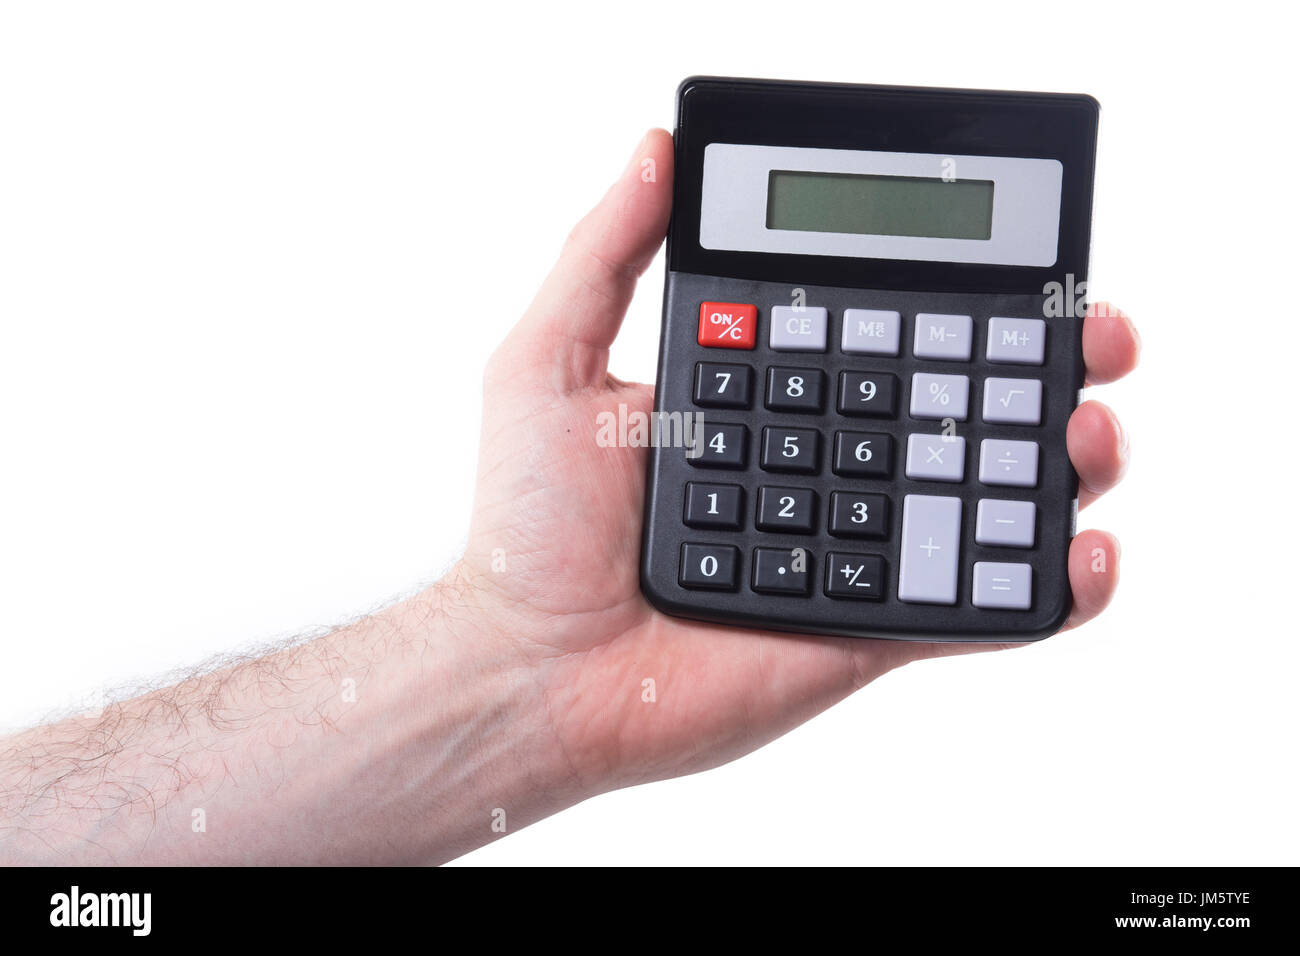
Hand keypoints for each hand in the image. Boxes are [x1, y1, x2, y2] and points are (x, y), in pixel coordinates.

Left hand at [458, 129, 1140, 794]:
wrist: (534, 668)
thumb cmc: (528, 527)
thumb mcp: (552, 363)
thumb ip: (606, 255)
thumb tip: (655, 152)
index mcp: (767, 398)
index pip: (883, 332)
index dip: (956, 299)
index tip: (1018, 269)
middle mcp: (824, 464)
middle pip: (960, 405)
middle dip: (1043, 366)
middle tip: (1091, 340)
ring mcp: (854, 546)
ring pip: (987, 497)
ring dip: (1063, 459)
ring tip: (1084, 434)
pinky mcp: (869, 628)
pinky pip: (977, 609)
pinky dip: (1047, 586)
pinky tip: (1079, 552)